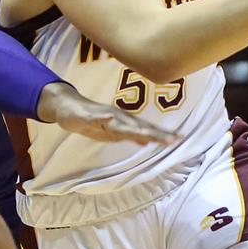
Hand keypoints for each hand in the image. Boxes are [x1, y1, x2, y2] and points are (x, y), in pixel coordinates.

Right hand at [37, 83, 173, 147]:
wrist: (68, 107)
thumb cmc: (92, 119)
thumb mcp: (113, 131)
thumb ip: (130, 135)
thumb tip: (147, 141)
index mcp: (124, 122)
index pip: (146, 129)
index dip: (162, 134)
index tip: (179, 138)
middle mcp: (117, 117)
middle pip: (138, 127)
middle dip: (155, 134)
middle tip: (172, 140)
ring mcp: (102, 116)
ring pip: (119, 124)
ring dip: (133, 128)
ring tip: (148, 134)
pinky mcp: (87, 116)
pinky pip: (95, 118)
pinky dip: (102, 119)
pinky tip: (109, 118)